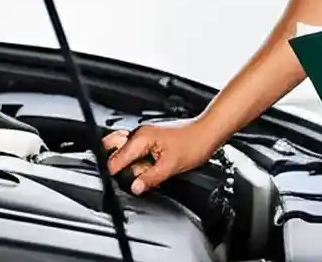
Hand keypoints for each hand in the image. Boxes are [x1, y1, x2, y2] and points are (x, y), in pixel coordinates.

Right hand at [103, 120, 218, 194]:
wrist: (207, 133)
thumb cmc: (193, 143)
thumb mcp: (170, 166)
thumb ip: (149, 179)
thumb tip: (134, 188)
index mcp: (140, 138)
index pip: (115, 159)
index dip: (117, 175)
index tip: (123, 185)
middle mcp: (138, 135)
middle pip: (115, 154)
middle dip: (121, 168)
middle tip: (135, 177)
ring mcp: (144, 137)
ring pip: (126, 154)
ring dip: (132, 166)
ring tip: (148, 172)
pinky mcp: (151, 140)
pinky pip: (137, 152)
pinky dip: (140, 162)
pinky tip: (151, 168)